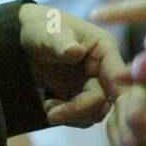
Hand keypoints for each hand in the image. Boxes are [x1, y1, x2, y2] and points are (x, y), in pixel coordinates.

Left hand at [19, 3, 124, 127]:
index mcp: (105, 49)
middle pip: (105, 100)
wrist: (27, 38)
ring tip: (47, 106)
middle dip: (80, 111)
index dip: (117, 97)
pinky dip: (67, 117)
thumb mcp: (48, 33)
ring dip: (72, 116)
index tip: (103, 111)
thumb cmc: (41, 28)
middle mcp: (104, 69)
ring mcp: (94, 83)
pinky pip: (84, 116)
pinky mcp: (81, 95)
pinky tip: (49, 106)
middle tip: (52, 115)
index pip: (118, 76)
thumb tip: (75, 52)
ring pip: (96, 112)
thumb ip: (61, 43)